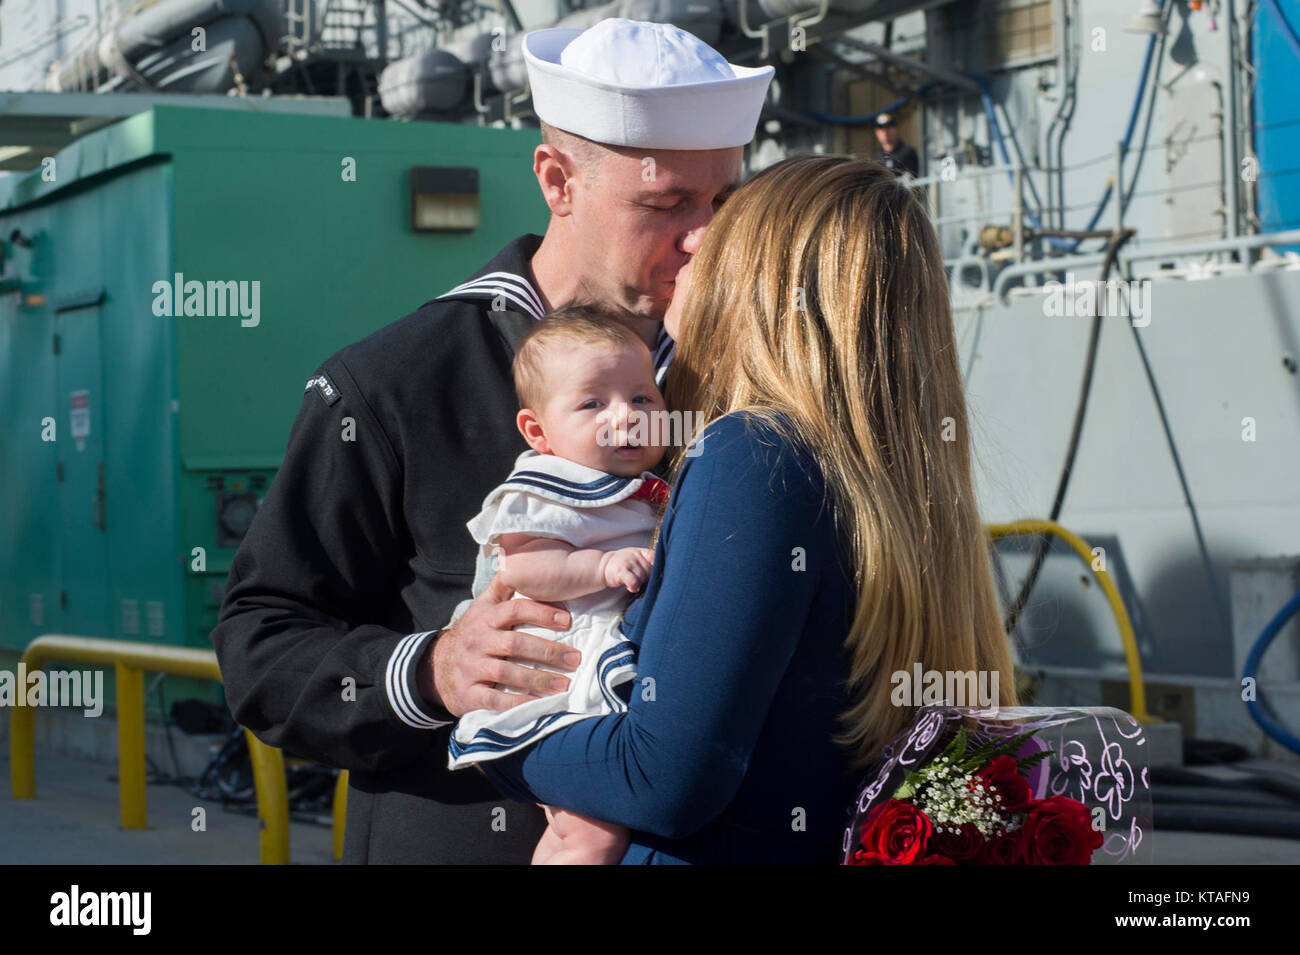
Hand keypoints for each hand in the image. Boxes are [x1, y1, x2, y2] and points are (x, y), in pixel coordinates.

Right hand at [418, 573, 576, 717]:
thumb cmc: (472, 634)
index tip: (568, 620)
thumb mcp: (482, 606)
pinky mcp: (469, 693)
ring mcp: (472, 667)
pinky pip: (495, 700)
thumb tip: (520, 558)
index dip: (542, 613)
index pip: (515, 609)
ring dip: (539, 679)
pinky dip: (518, 703)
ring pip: (508, 673)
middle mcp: (479, 640)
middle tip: (575, 659)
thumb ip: (503, 586)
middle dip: (548, 652)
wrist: (436, 667)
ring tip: (564, 684)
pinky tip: (538, 705)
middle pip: (516, 643)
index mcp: (486, 618)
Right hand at [600, 547, 653, 592]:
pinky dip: (634, 587)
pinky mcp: (621, 571)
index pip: (654, 556)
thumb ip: (648, 562)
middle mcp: (635, 555)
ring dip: (639, 584)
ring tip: (634, 583)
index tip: (656, 572)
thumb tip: (660, 574)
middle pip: (649, 570)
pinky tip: (632, 588)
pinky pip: (633, 581)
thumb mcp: (636, 557)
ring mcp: (628, 562)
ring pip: (642, 577)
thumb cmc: (624, 563)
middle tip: (640, 580)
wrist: (604, 565)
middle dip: (647, 578)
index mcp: (641, 552)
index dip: (657, 565)